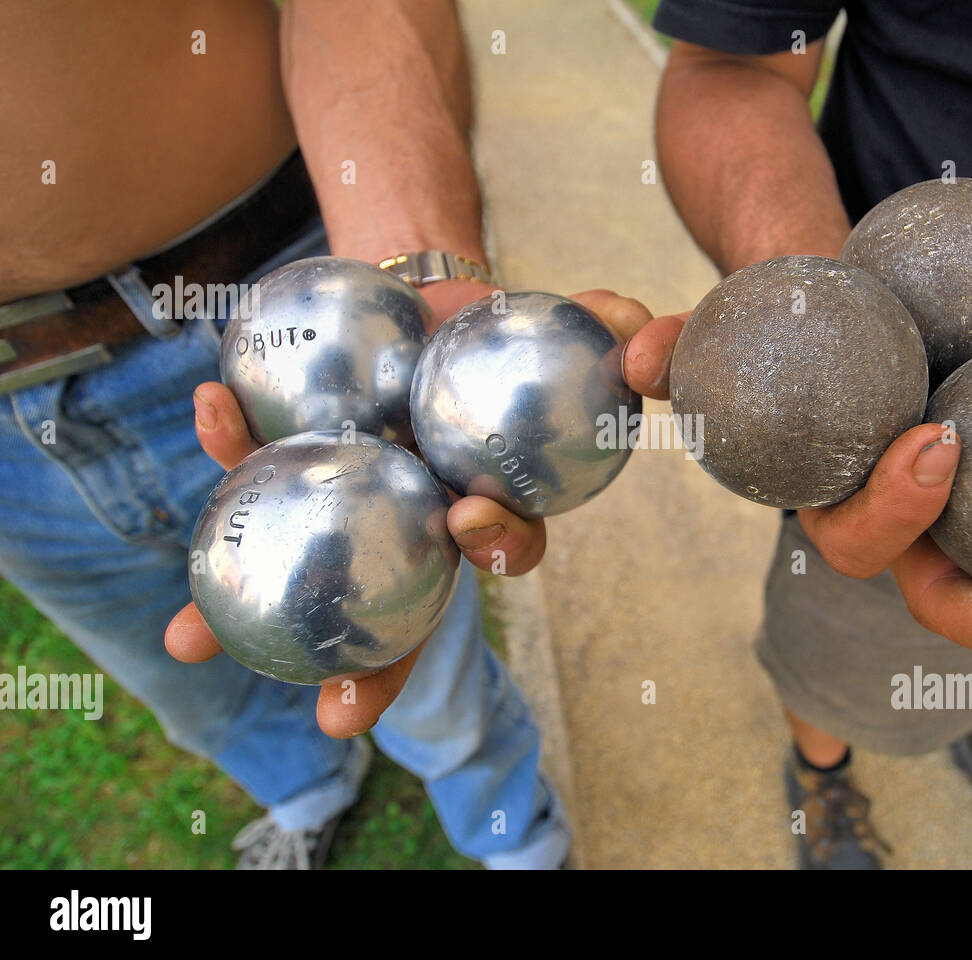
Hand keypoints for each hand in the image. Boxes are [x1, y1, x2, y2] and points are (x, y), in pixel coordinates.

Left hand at [167, 284, 675, 736]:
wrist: (429, 297)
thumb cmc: (506, 325)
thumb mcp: (573, 320)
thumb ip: (618, 330)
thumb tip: (651, 349)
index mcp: (489, 503)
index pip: (505, 550)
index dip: (497, 555)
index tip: (474, 525)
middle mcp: (417, 524)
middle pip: (395, 611)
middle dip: (369, 670)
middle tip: (341, 711)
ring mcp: (350, 506)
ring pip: (300, 571)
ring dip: (240, 613)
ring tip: (189, 641)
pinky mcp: (294, 462)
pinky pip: (257, 463)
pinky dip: (228, 442)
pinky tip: (213, 410)